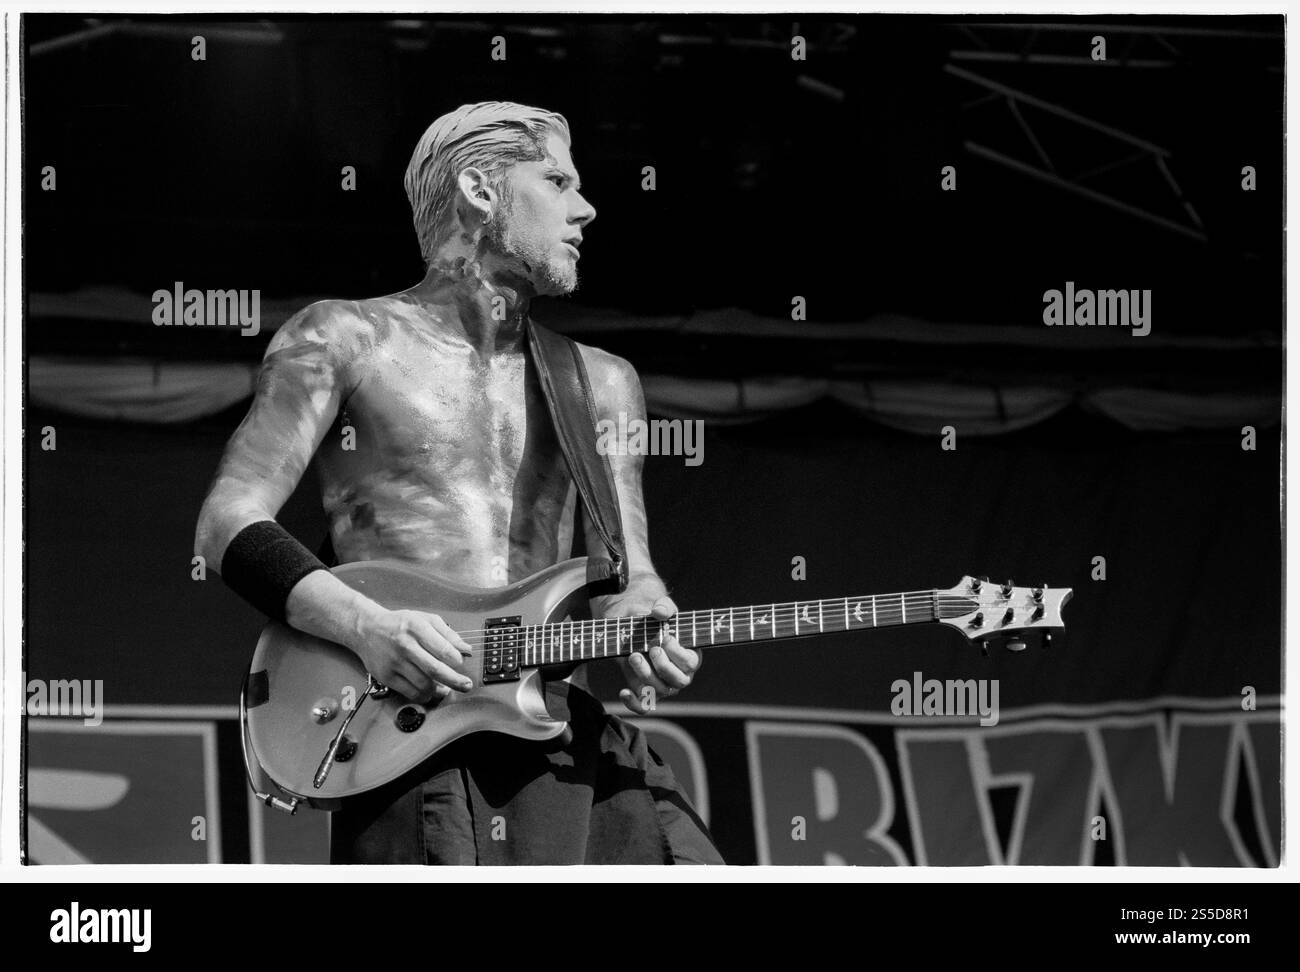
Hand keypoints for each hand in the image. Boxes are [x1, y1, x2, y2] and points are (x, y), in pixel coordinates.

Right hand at [352, 606, 474, 702]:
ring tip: (445, 687)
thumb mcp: (425, 619)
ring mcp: (394, 663)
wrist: (367, 629)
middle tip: (466, 684)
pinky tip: (430, 690)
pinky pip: (410, 692)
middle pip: (435, 670)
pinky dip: (424, 695)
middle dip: (455, 680)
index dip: (456, 660)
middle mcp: (405, 646)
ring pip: (423, 684)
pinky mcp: (386, 676)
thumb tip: (466, 649)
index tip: (461, 662)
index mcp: (417, 628)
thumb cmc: (399, 624)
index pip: (443, 649)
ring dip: (439, 689)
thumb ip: (448, 634)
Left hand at [602, 582, 700, 714]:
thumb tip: (660, 612)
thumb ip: (664, 607)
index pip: (690, 662)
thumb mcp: (661, 608)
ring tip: (633, 655)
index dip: (678, 652)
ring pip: (659, 690)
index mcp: (690, 657)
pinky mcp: (646, 693)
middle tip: (652, 648)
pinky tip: (623, 691)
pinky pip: (643, 706)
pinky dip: (633, 703)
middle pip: (678, 681)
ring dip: (645, 674)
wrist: (637, 630)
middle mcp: (680, 676)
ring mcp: (663, 686)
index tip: (666, 638)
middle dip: (663, 665)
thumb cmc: (656, 621)